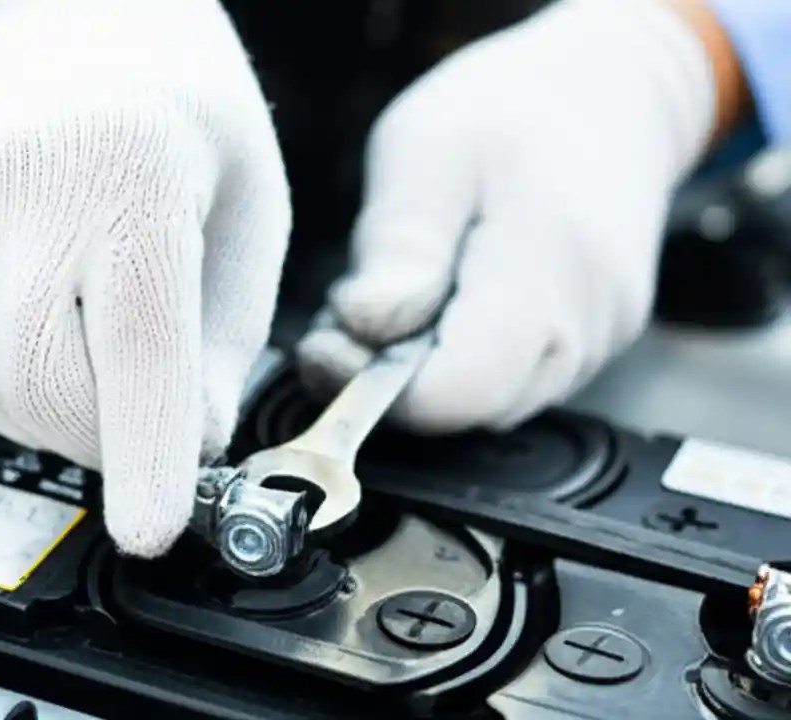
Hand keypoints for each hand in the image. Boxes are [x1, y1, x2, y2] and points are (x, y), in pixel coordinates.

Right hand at [0, 0, 289, 555]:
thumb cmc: (178, 103)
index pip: (136, 344)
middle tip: (148, 409)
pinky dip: (4, 381)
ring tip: (95, 350)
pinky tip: (43, 330)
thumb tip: (190, 446)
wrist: (74, 21)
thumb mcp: (248, 211)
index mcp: (131, 174)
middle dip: (109, 435)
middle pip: (51, 386)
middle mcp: (23, 191)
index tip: (150, 527)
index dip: (145, 453)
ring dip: (55, 412)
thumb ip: (225, 340)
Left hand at [298, 0, 725, 431]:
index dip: (379, 386)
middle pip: (467, 409)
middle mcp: (585, 326)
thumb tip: (363, 328)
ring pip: (485, 405)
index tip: (332, 337)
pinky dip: (456, 358)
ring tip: (396, 290)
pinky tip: (437, 303)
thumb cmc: (511, 110)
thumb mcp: (428, 147)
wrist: (612, 97)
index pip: (459, 389)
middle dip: (390, 378)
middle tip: (349, 306)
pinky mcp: (585, 353)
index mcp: (548, 266)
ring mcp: (595, 347)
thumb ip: (398, 244)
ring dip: (421, 370)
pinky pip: (507, 384)